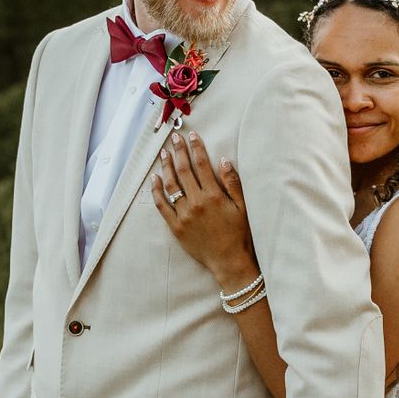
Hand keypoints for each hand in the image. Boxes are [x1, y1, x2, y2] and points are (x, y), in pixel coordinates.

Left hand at [152, 129, 258, 288]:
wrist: (229, 262)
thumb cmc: (240, 235)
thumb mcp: (243, 208)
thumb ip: (233, 183)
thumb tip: (223, 161)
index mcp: (214, 196)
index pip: (202, 165)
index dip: (196, 148)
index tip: (192, 136)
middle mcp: (196, 203)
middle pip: (183, 171)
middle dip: (178, 151)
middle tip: (174, 138)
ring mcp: (184, 215)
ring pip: (170, 185)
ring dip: (166, 166)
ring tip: (164, 153)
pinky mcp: (176, 226)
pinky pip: (162, 205)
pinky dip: (157, 190)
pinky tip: (155, 178)